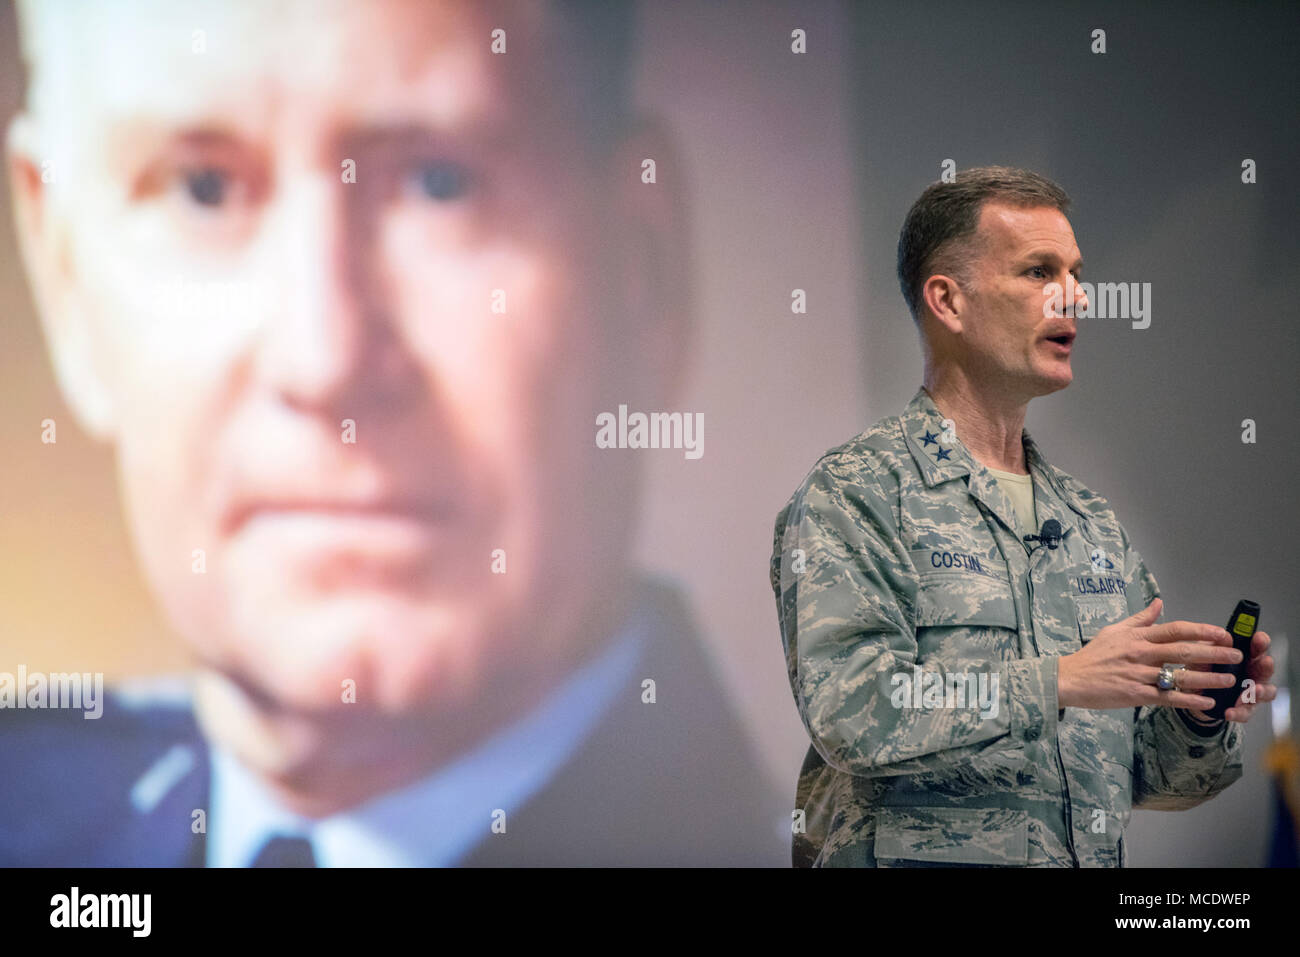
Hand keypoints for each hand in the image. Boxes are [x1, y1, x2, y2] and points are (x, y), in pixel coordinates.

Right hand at [1057, 598, 1241, 710]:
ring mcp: (1139, 675)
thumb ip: (1140, 619)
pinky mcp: (1136, 694)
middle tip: (1236, 656)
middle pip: (1184, 651)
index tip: (1222, 634)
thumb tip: (1159, 603)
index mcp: (1138, 637)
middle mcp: (1141, 654)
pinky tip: (1206, 702)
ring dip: (1208, 678)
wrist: (1070, 678)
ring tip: (1229, 680)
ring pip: (1180, 676)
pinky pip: (1168, 698)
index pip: (1176, 630)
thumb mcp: (1114, 630)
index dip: (1202, 631)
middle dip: (1214, 653)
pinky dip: (1188, 700)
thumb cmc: (1093, 655)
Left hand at [1180, 626, 1276, 723]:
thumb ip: (1215, 647)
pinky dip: (1238, 712)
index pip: (1258, 647)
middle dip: (1266, 665)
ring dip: (1260, 691)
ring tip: (1254, 690)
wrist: (1193, 694)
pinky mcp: (1243, 709)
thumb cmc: (1204, 669)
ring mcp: (1251, 692)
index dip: (1261, 642)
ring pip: (1264, 692)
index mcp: (1245, 657)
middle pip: (1266, 669)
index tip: (1259, 638)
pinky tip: (1229, 712)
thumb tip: (1224, 636)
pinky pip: (1245, 712)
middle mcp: (1252, 674)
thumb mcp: (1204, 655)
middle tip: (1264, 661)